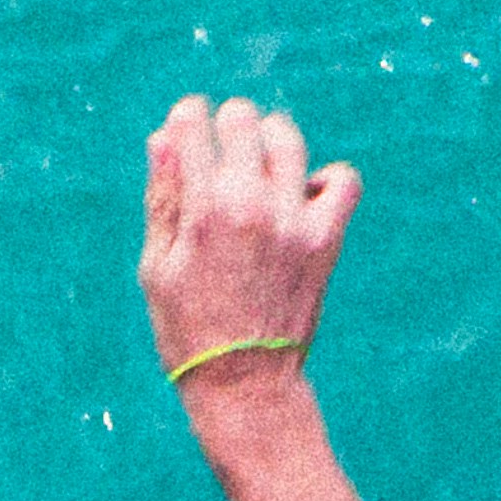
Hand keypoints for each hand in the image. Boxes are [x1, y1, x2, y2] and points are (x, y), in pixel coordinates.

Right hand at [141, 95, 354, 388]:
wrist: (244, 382)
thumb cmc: (187, 328)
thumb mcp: (157, 265)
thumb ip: (163, 197)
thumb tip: (162, 137)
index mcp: (201, 208)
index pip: (193, 123)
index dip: (185, 118)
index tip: (185, 130)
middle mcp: (251, 203)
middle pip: (243, 118)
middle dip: (227, 123)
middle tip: (223, 146)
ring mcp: (294, 218)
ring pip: (288, 138)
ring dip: (271, 140)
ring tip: (260, 166)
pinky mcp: (327, 237)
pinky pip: (343, 180)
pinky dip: (327, 177)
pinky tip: (304, 194)